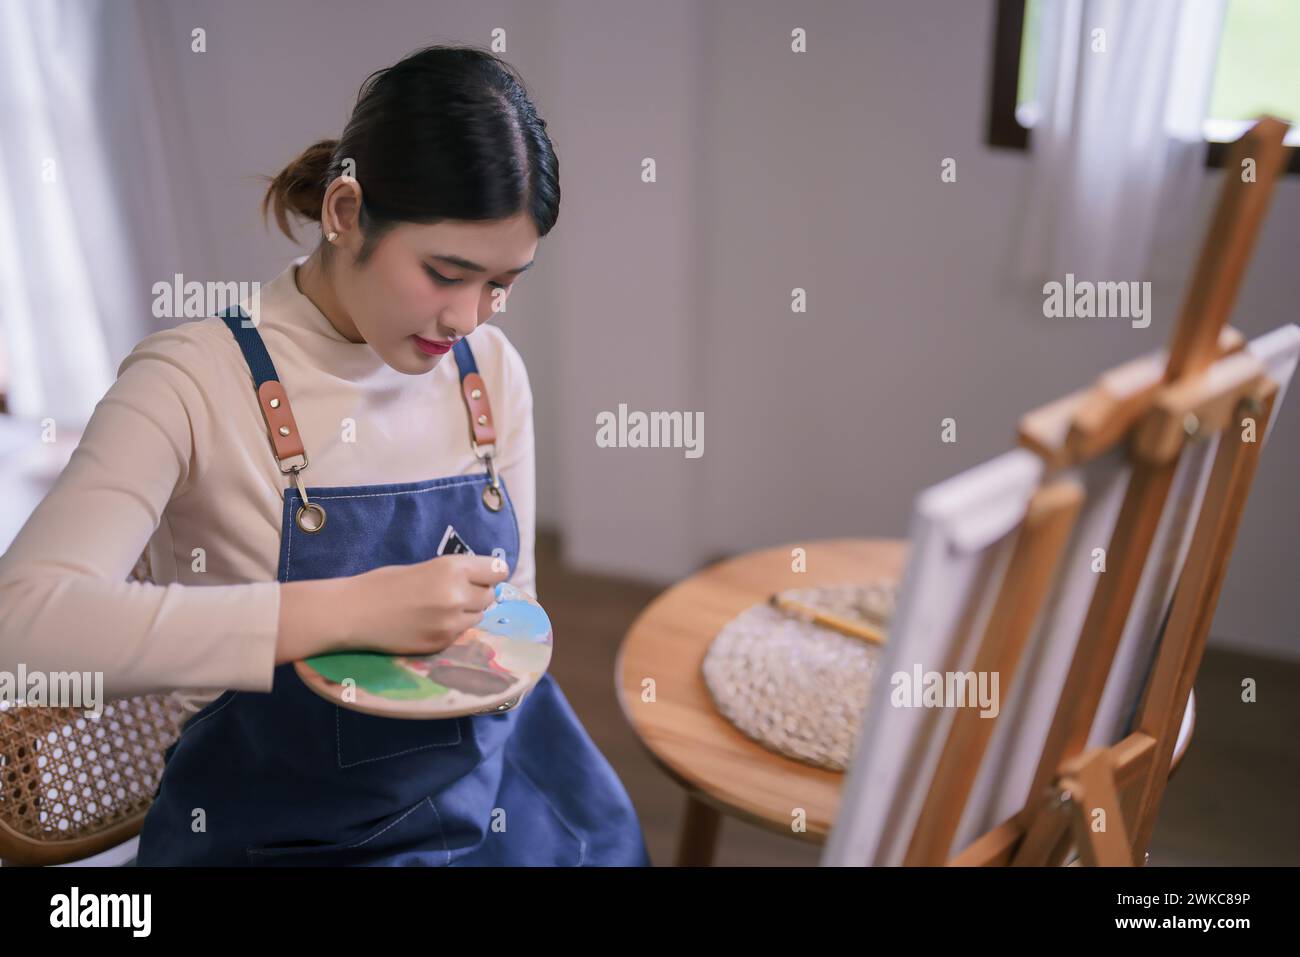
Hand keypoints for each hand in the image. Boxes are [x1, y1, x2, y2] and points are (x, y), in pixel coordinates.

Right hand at [277, 554, 509, 662]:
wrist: (352, 614)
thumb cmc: (382, 584)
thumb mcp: (423, 568)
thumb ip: (453, 574)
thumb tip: (479, 581)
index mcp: (452, 568)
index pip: (497, 571)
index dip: (490, 574)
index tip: (483, 577)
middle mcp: (458, 595)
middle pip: (490, 596)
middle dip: (478, 594)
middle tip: (456, 594)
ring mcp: (451, 623)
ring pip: (478, 617)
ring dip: (467, 613)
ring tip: (440, 610)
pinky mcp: (442, 643)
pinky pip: (460, 634)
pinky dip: (452, 629)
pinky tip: (429, 624)